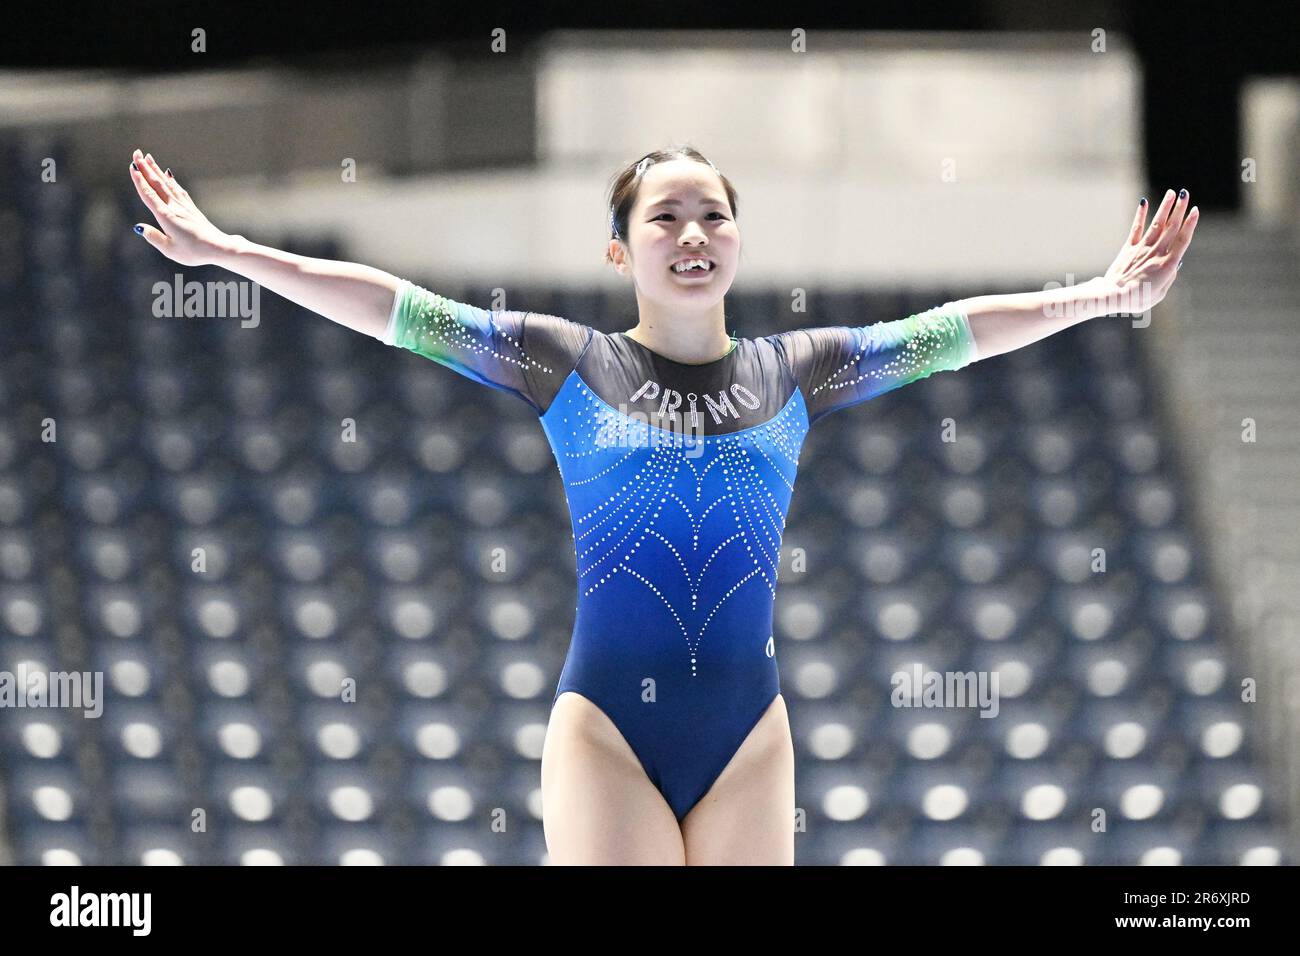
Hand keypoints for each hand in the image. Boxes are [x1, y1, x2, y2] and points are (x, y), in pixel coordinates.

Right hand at [128, 148, 234, 265]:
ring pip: (167, 183)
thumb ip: (154, 237)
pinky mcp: (191, 207)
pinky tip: (168, 173)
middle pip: (157, 183)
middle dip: (145, 167)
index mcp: (166, 216)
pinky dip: (171, 180)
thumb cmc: (194, 252)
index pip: (149, 194)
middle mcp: (174, 207)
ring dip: (156, 169)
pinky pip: (178, 189)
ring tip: (148, 157)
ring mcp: (184, 205)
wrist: (218, 248)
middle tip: (136, 153)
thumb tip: (138, 227)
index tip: (132, 166)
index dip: (139, 180)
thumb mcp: (170, 249)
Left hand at [1099, 188, 1198, 312]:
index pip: (1182, 240)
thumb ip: (1169, 278)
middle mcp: (1156, 252)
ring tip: (1171, 193)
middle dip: (1179, 209)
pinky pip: (1136, 228)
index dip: (1190, 224)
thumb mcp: (1160, 294)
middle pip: (1171, 227)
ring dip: (1164, 207)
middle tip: (1185, 193)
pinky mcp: (1128, 249)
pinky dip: (1141, 215)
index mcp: (1168, 264)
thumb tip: (1176, 264)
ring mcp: (1141, 249)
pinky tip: (1144, 202)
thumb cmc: (1137, 299)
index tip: (1195, 210)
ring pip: (1156, 224)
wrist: (1112, 296)